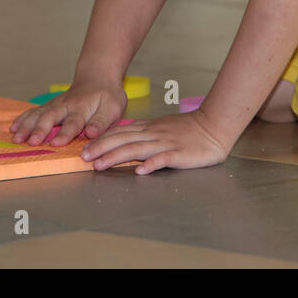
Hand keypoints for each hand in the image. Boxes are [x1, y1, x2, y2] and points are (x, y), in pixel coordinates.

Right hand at [9, 79, 127, 146]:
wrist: (97, 78)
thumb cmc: (107, 97)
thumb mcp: (113, 108)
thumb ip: (102, 122)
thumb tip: (91, 134)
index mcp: (83, 108)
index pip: (74, 122)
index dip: (65, 133)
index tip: (56, 143)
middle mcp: (66, 105)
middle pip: (51, 117)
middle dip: (40, 129)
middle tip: (31, 142)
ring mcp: (55, 104)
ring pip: (39, 114)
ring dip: (27, 126)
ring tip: (16, 138)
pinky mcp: (49, 105)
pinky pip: (34, 111)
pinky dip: (23, 119)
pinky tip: (13, 127)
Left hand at [80, 110, 232, 174]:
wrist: (213, 125)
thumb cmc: (189, 129)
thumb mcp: (162, 126)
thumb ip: (144, 132)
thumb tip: (123, 138)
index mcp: (149, 128)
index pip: (121, 132)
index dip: (102, 139)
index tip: (85, 147)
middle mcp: (153, 134)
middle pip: (123, 139)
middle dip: (101, 148)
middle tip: (84, 156)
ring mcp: (166, 143)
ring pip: (137, 149)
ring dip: (117, 157)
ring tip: (100, 165)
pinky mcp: (179, 154)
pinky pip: (163, 159)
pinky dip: (151, 165)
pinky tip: (140, 172)